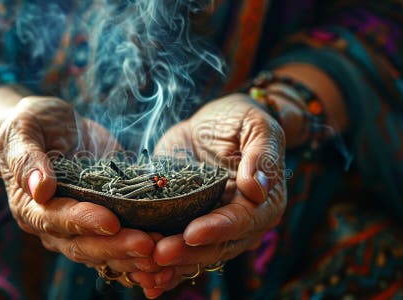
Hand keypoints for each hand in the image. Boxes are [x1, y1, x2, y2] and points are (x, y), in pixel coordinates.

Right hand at [0, 96, 158, 275]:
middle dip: (116, 246)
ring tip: (162, 252)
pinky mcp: (103, 224)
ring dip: (132, 256)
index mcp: (29, 206)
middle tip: (148, 245)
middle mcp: (52, 227)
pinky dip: (140, 255)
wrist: (53, 125)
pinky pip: (120, 247)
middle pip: (83, 245)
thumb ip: (27, 158)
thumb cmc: (33, 123)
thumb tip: (40, 189)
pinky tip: (166, 259)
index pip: (55, 219)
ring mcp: (79, 230)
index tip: (111, 221)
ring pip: (104, 253)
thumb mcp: (22, 129)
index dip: (84, 221)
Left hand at [136, 93, 286, 296]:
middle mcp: (242, 224)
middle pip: (216, 246)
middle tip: (159, 253)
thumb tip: (257, 189)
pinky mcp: (188, 225)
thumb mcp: (255, 125)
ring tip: (144, 267)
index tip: (192, 233)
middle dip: (187, 252)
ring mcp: (213, 228)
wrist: (212, 123)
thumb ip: (262, 155)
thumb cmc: (240, 120)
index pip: (241, 221)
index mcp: (264, 203)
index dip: (217, 229)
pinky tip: (138, 274)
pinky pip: (177, 249)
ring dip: (171, 264)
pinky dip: (160, 265)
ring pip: (195, 254)